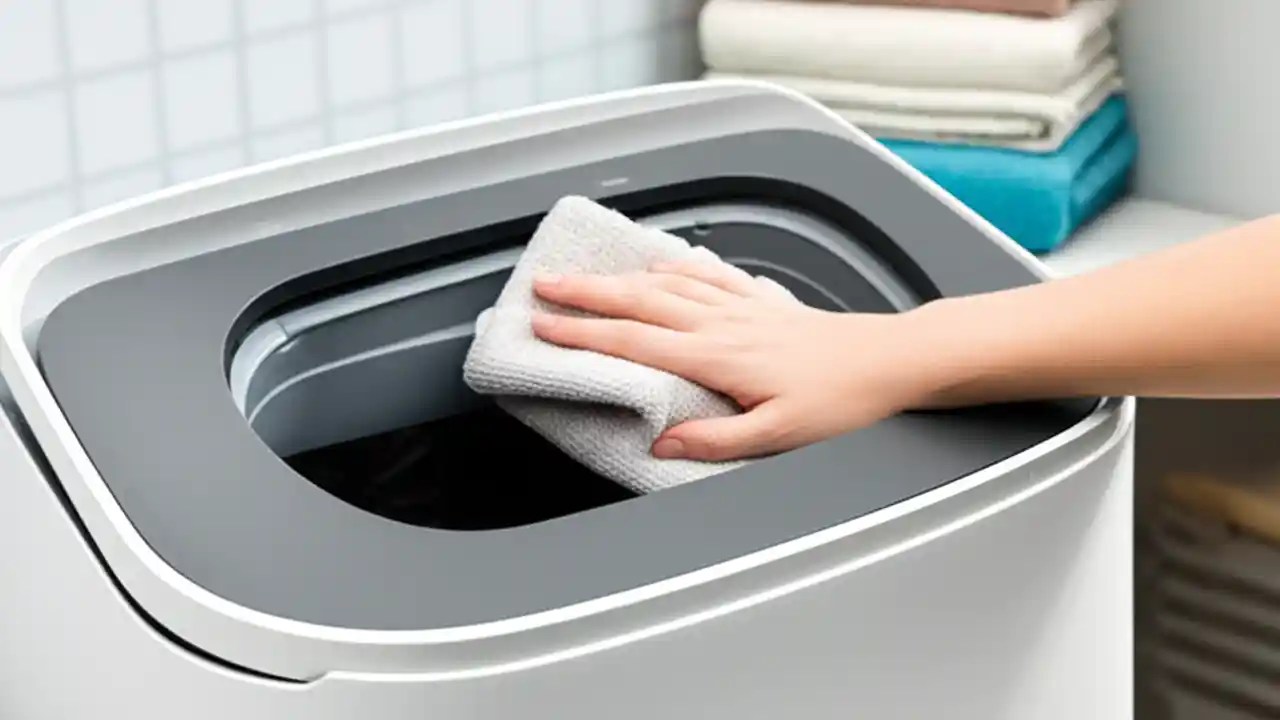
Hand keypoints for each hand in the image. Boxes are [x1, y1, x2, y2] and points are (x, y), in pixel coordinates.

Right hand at [530, 259, 942, 461]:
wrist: (890, 361)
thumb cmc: (841, 400)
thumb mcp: (780, 437)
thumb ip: (717, 439)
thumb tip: (663, 443)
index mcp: (718, 356)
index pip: (635, 341)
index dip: (583, 333)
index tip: (544, 325)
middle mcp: (722, 323)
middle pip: (640, 301)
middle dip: (586, 293)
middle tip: (542, 284)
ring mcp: (741, 306)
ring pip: (667, 282)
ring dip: (621, 276)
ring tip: (586, 272)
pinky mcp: (762, 300)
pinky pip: (709, 272)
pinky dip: (676, 264)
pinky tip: (662, 262)